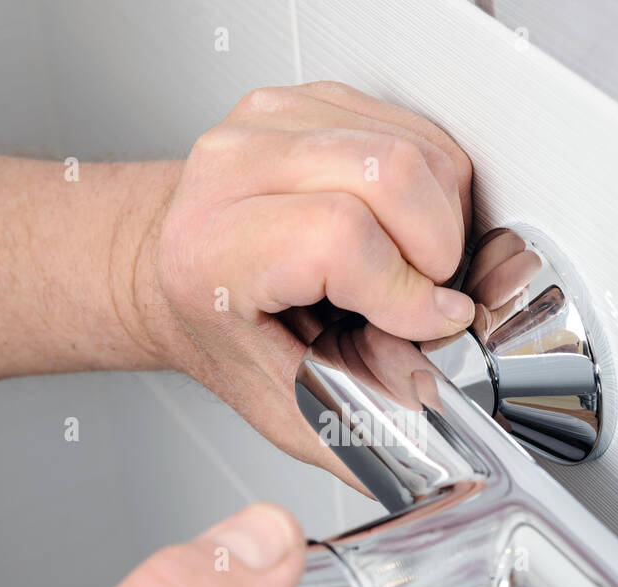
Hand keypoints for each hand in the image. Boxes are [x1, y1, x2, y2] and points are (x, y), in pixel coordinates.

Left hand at [127, 81, 474, 482]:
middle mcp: (233, 169)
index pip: (338, 237)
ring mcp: (272, 122)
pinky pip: (415, 129)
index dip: (406, 289)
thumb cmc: (222, 328)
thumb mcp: (280, 402)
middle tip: (428, 295)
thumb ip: (357, 435)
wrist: (173, 265)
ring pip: (412, 146)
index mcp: (213, 249)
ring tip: (413, 264)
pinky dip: (436, 185)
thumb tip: (432, 454)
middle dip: (438, 248)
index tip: (431, 321)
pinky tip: (404, 227)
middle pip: (389, 174)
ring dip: (443, 217)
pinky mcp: (310, 101)